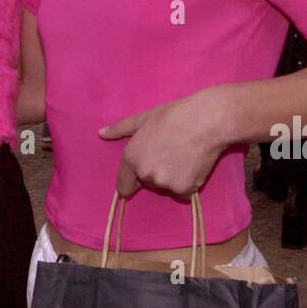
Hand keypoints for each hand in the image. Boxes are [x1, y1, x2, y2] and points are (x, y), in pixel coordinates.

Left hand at [99, 87, 229, 197]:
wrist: (205, 121)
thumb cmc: (174, 115)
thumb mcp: (144, 118)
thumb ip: (120, 128)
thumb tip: (101, 133)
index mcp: (132, 158)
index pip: (124, 185)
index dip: (131, 182)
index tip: (137, 181)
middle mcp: (145, 173)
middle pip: (148, 182)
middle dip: (156, 171)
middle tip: (171, 152)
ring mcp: (164, 183)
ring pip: (166, 187)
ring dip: (173, 178)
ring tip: (184, 155)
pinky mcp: (183, 190)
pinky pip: (184, 192)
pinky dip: (189, 183)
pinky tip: (194, 164)